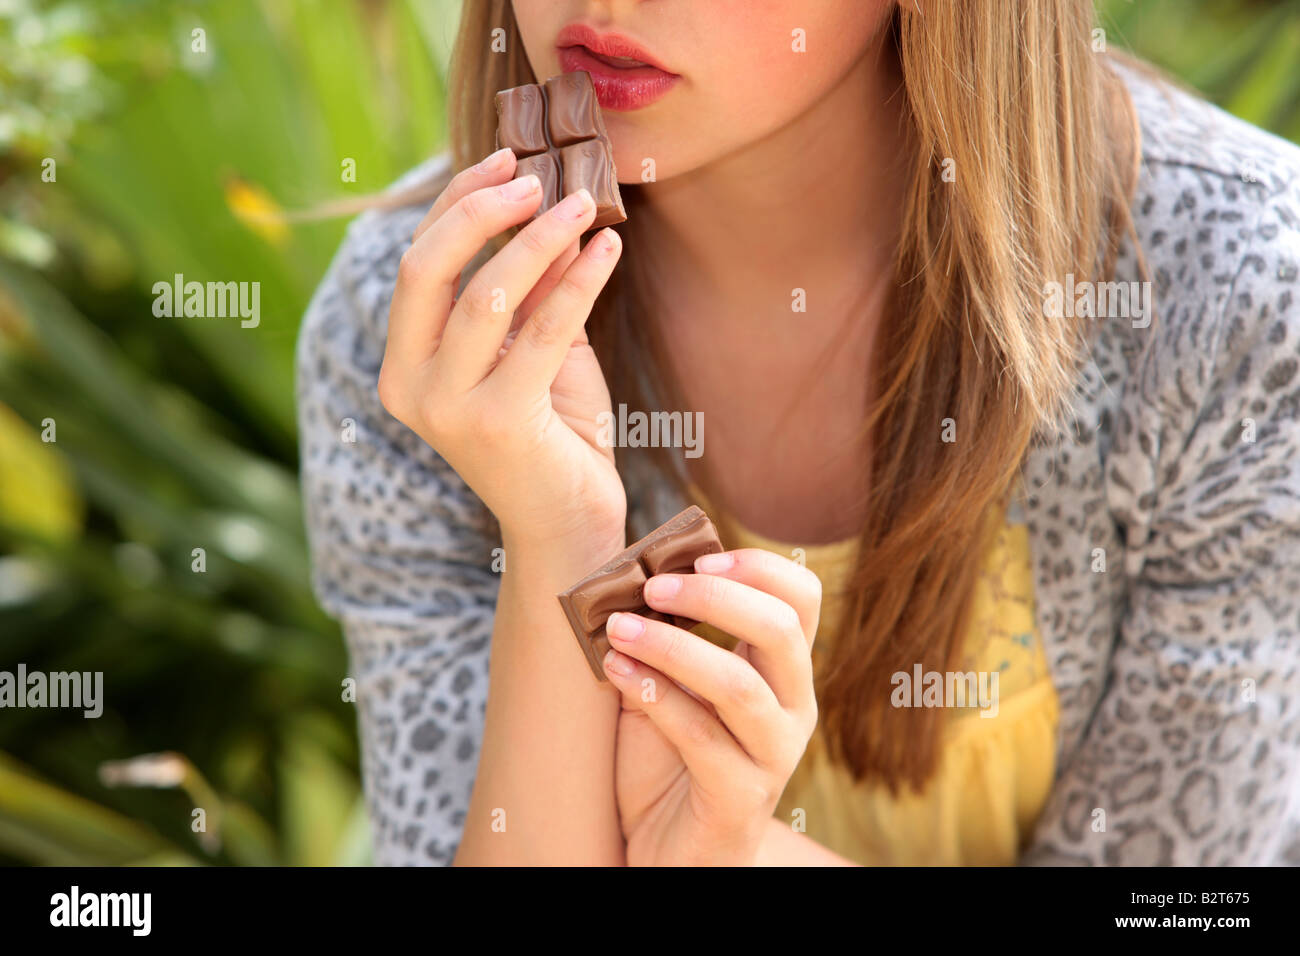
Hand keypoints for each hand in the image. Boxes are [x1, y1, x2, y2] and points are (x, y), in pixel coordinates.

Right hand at [377, 147, 626, 547]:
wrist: (570, 530)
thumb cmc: (554, 440)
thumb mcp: (538, 354)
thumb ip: (533, 294)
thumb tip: (553, 211)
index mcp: (403, 367)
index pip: (419, 264)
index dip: (458, 202)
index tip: (507, 162)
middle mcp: (409, 387)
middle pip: (429, 268)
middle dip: (481, 209)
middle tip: (538, 179)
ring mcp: (447, 409)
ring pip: (485, 294)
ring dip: (539, 239)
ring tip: (584, 205)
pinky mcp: (498, 423)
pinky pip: (544, 331)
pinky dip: (580, 282)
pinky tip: (609, 250)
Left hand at [604, 548, 820, 865]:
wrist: (666, 855)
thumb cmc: (665, 764)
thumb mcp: (669, 686)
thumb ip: (667, 638)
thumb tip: (631, 572)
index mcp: (782, 674)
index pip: (802, 599)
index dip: (759, 566)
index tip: (699, 556)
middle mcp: (792, 710)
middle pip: (781, 631)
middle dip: (715, 598)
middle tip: (653, 587)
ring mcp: (772, 757)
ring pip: (739, 685)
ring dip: (673, 647)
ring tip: (619, 628)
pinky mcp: (740, 798)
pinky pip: (701, 738)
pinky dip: (653, 696)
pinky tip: (615, 671)